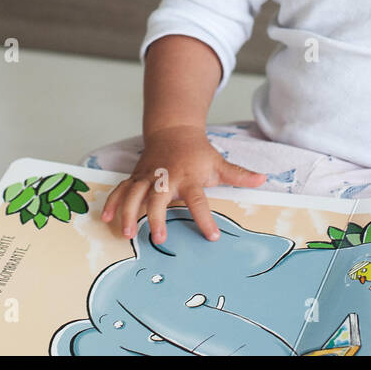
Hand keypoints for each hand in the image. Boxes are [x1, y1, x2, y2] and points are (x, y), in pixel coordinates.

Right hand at [99, 125, 265, 243]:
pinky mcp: (136, 177)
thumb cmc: (198, 152)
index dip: (205, 218)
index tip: (211, 237)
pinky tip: (106, 218)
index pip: (198, 200)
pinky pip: (121, 189)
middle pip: (159, 197)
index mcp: (189, 177)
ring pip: (134, 193)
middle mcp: (166, 177)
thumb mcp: (219, 162)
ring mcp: (147, 177)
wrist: (173, 130)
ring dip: (129, 212)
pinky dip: (112, 202)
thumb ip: (239, 175)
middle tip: (158, 239)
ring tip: (126, 233)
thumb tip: (264, 179)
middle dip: (157, 217)